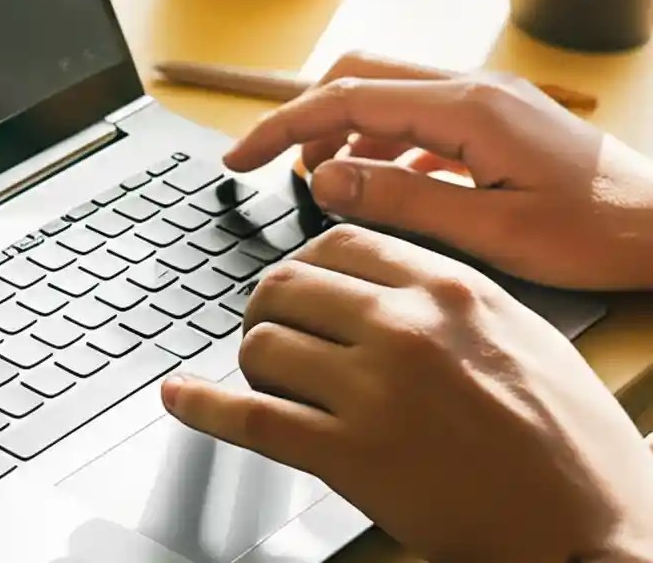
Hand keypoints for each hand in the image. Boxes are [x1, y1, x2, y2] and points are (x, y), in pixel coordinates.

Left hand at [161, 225, 652, 561]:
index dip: (303, 266)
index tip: (297, 286)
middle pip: (286, 287)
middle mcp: (403, 327)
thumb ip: (446, 296)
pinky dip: (202, 407)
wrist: (591, 529)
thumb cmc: (569, 440)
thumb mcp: (521, 333)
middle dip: (267, 309)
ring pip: (263, 347)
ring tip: (264, 379)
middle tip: (270, 332)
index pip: (337, 244)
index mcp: (447, 288)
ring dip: (251, 362)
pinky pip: (250, 418)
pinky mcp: (348, 456)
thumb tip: (381, 279)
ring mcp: (372, 391)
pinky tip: (180, 398)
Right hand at [224, 51, 652, 289]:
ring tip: (320, 183)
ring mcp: (485, 100)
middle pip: (357, 78)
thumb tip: (325, 176)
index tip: (238, 159)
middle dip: (301, 118)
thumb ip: (400, 198)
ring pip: (385, 94)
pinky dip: (380, 142)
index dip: (281, 130)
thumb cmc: (598, 234)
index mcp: (466, 108)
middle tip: (262, 164)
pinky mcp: (495, 119)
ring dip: (341, 131)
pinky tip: (378, 183)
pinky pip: (417, 116)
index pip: (344, 99)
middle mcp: (472, 88)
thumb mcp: (491, 229)